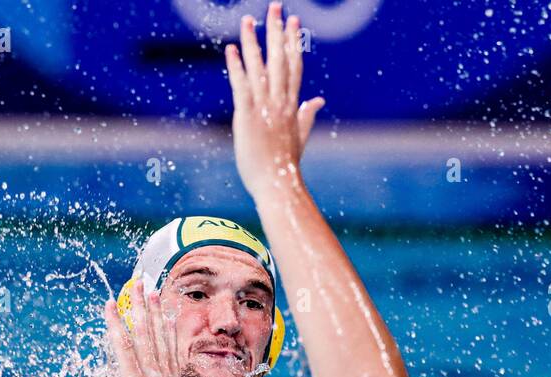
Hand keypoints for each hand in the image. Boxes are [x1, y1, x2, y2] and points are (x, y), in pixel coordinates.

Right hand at [103, 280, 211, 376]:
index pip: (123, 348)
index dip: (116, 324)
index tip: (110, 304)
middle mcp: (152, 374)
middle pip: (143, 333)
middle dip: (138, 307)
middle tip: (134, 283)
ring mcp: (165, 373)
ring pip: (159, 336)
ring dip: (155, 312)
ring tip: (151, 290)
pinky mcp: (175, 376)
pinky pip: (172, 347)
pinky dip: (171, 330)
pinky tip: (170, 314)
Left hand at [225, 3, 324, 197]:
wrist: (277, 184)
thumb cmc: (285, 166)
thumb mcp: (300, 137)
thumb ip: (307, 115)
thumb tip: (318, 100)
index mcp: (291, 106)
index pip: (294, 66)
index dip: (293, 42)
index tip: (293, 21)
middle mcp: (280, 102)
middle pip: (280, 59)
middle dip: (277, 31)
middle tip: (275, 7)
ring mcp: (264, 108)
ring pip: (259, 67)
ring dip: (253, 42)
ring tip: (248, 19)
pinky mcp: (247, 116)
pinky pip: (241, 86)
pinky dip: (236, 67)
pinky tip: (231, 49)